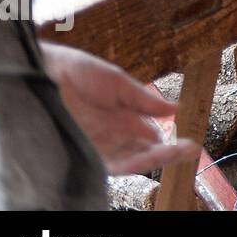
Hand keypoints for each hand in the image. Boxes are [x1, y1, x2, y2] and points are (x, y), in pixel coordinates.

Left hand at [40, 41, 199, 174]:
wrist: (44, 72)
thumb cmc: (79, 72)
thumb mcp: (118, 83)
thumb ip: (144, 100)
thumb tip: (176, 108)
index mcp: (124, 120)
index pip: (151, 138)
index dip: (171, 143)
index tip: (192, 143)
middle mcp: (113, 137)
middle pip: (143, 153)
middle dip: (167, 154)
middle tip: (190, 150)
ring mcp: (97, 146)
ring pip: (129, 161)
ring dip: (152, 160)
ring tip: (173, 155)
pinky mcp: (81, 151)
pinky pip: (107, 164)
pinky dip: (127, 164)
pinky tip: (143, 161)